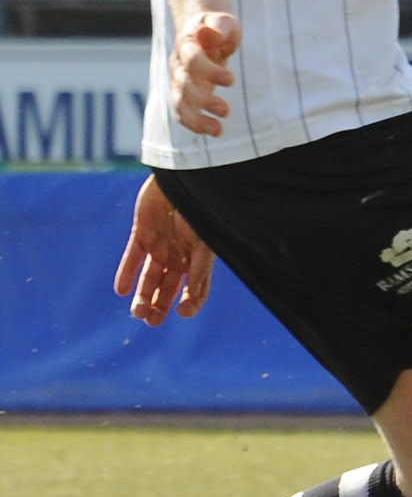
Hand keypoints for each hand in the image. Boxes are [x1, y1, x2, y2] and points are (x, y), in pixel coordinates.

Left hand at [118, 175, 213, 326]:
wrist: (183, 174)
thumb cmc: (201, 205)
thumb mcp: (204, 240)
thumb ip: (200, 268)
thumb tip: (196, 297)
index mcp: (201, 256)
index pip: (198, 288)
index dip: (193, 303)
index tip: (182, 312)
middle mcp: (181, 253)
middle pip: (170, 287)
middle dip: (161, 305)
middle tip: (150, 321)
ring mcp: (161, 243)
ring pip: (150, 276)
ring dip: (143, 295)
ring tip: (135, 312)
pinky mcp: (143, 232)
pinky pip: (133, 257)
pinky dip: (126, 273)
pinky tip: (121, 290)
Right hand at [169, 9, 238, 136]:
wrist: (204, 31)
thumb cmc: (218, 27)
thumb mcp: (223, 21)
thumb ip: (220, 26)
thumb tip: (212, 34)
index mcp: (188, 44)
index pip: (192, 60)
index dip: (209, 72)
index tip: (231, 80)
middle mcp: (179, 64)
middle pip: (184, 85)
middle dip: (203, 100)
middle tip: (226, 110)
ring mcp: (180, 80)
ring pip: (180, 103)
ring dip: (196, 119)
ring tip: (217, 130)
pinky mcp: (185, 93)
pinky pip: (183, 111)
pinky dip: (194, 124)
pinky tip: (215, 131)